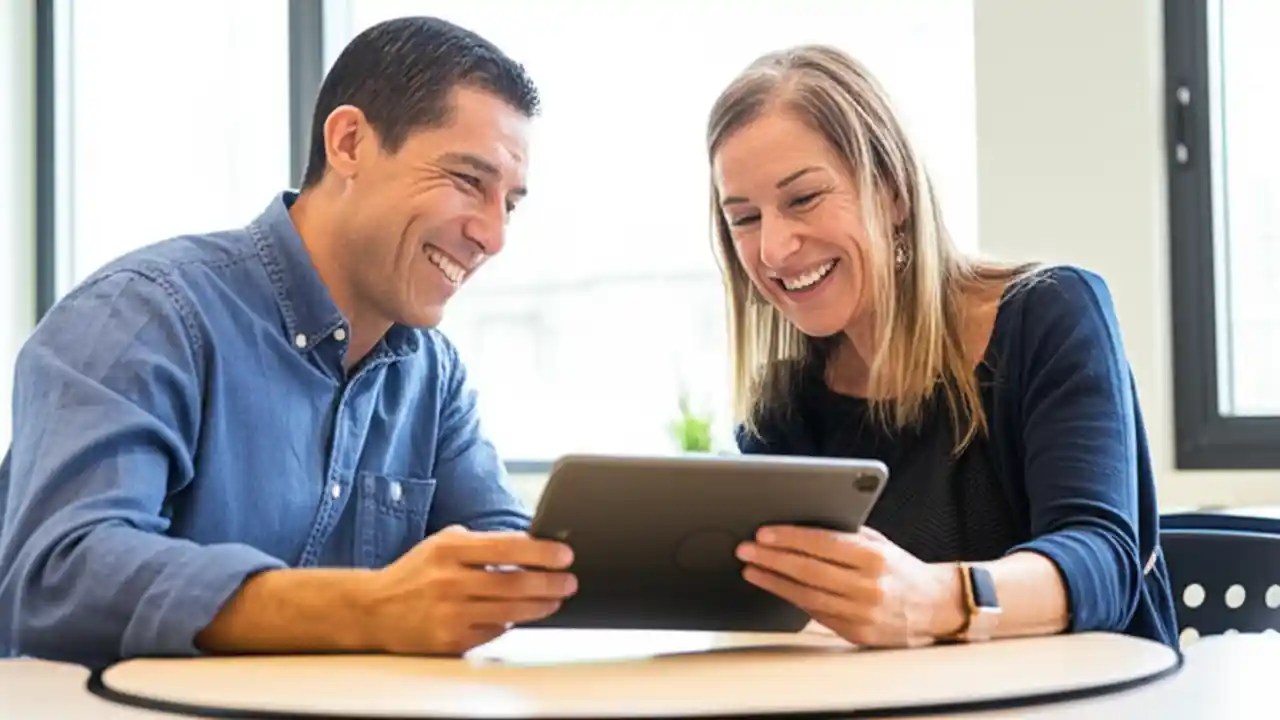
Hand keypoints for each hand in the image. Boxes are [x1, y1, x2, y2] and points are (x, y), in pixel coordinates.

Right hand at [367, 525, 576, 654]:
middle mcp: (449, 581)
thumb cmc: (415, 574)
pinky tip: (521, 616)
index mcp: (449, 550)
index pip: (507, 547)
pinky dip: (511, 624)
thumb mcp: (442, 545)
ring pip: (510, 611)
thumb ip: (481, 544)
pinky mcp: (451, 640)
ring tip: (556, 599)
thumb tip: (529, 545)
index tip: (564, 555)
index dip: (542, 552)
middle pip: (514, 583)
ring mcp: (450, 613)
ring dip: (540, 606)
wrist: (373, 610)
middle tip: (569, 581)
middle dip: (550, 582)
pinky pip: (493, 632)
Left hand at [736, 525, 961, 647]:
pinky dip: (792, 599)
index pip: (823, 544)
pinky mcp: (856, 634)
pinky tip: (775, 588)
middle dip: (772, 559)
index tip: (764, 533)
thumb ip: (845, 534)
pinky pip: (817, 614)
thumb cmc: (902, 569)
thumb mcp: (879, 544)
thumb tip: (801, 524)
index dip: (790, 538)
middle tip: (746, 550)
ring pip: (808, 596)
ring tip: (751, 569)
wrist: (936, 607)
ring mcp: (862, 614)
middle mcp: (868, 587)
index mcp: (874, 558)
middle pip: (809, 570)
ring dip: (774, 582)